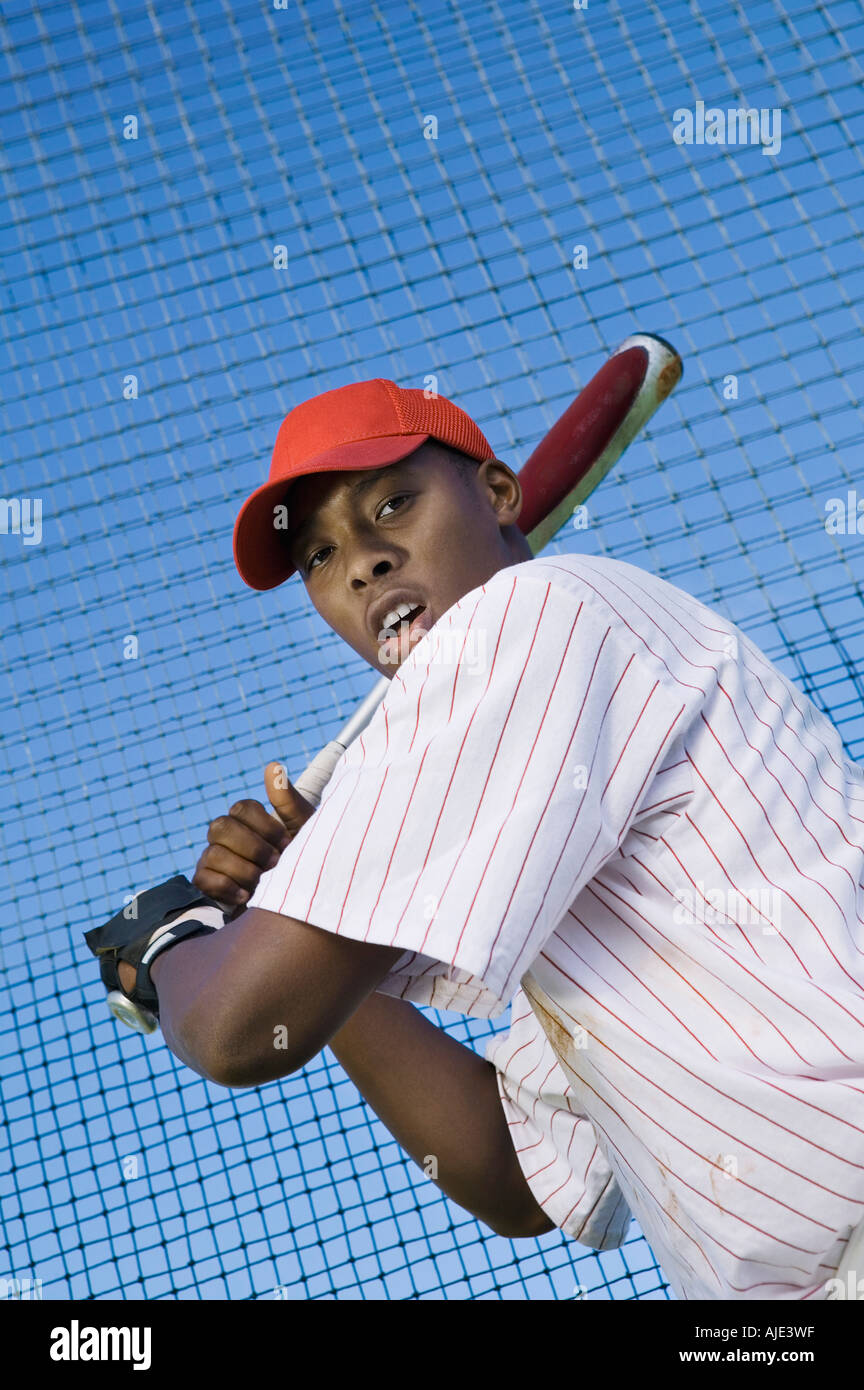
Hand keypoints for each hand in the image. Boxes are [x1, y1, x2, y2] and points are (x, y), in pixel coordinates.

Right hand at [191, 762, 315, 915]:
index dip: (265, 826)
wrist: (301, 908)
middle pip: (220, 826)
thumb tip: (273, 765)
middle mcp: (228, 837)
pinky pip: (202, 878)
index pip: (242, 808)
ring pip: (212, 853)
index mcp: (251, 821)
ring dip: (243, 870)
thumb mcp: (305, 833)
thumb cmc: (305, 864)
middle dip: (251, 847)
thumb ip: (289, 802)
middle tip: (275, 864)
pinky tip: (247, 896)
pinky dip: (226, 887)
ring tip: (263, 884)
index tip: (287, 844)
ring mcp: (215, 859)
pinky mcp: (207, 885)